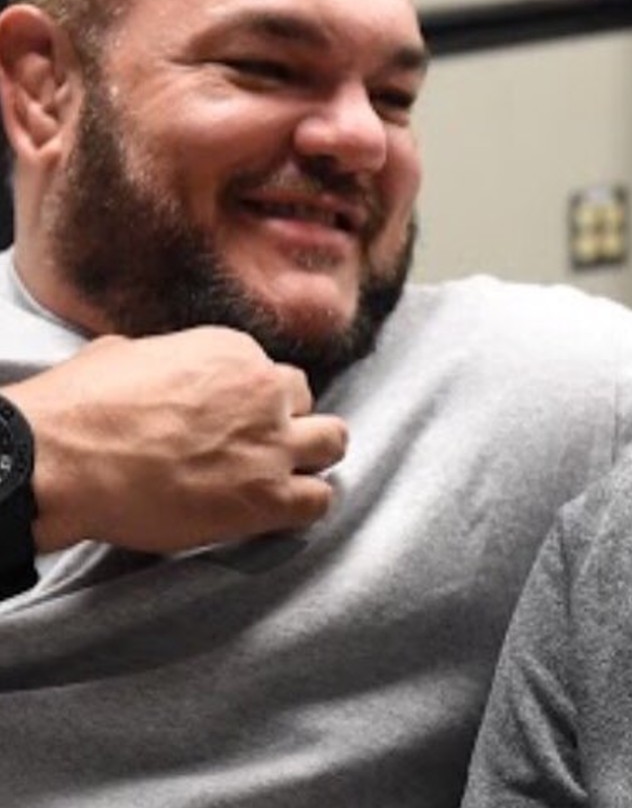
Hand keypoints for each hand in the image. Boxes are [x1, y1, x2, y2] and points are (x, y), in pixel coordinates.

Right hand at [4, 327, 348, 552]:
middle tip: (258, 448)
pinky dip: (305, 506)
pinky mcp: (267, 496)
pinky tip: (281, 512)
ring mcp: (272, 443)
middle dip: (287, 422)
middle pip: (305, 402)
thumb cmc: (83, 406)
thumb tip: (150, 365)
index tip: (233, 421)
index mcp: (234, 352)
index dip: (252, 401)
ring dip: (312, 458)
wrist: (67, 458)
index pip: (268, 373)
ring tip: (285, 478)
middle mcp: (265, 390)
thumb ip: (162, 358)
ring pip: (332, 442)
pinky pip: (318, 500)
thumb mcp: (126, 353)